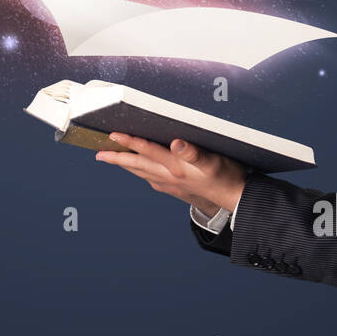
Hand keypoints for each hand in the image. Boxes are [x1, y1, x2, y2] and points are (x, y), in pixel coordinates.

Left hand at [95, 132, 247, 212]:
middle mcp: (170, 177)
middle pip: (137, 165)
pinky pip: (151, 180)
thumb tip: (175, 142)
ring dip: (126, 165)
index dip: (129, 141)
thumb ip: (194, 152)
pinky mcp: (176, 190)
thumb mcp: (214, 161)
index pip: (147, 150)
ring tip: (113, 159)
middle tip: (99, 154)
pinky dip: (141, 173)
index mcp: (176, 167)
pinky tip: (141, 171)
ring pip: (142, 173)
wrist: (236, 200)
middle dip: (117, 158)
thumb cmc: (228, 177)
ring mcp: (172, 185)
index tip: (112, 134)